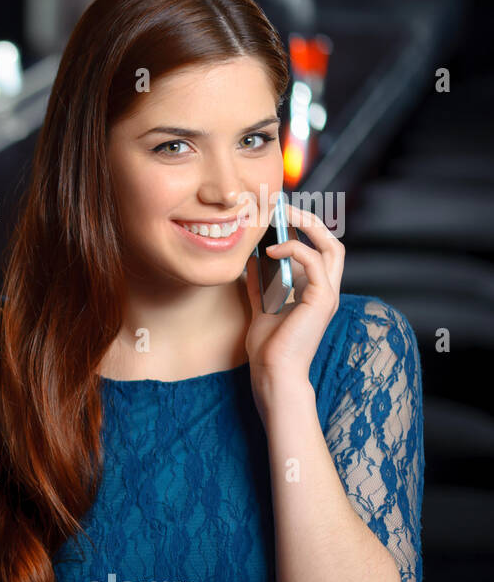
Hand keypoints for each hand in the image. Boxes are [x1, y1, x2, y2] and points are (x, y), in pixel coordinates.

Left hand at [243, 200, 343, 397]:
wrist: (273, 372)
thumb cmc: (268, 347)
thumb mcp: (260, 306)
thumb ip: (259, 283)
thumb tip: (250, 260)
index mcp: (315, 290)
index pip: (318, 249)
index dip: (302, 230)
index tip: (277, 216)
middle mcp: (326, 290)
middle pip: (331, 242)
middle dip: (309, 221)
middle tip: (282, 208)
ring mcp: (327, 294)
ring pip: (331, 246)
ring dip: (306, 227)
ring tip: (280, 218)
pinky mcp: (322, 300)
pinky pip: (315, 262)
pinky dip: (295, 250)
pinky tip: (271, 251)